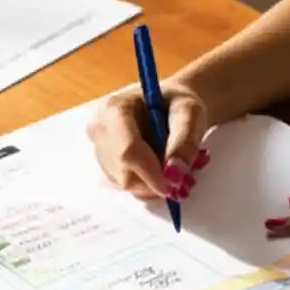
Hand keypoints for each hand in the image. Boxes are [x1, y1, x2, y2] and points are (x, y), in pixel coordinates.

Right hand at [86, 82, 211, 200]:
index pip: (127, 151)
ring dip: (153, 183)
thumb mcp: (190, 112)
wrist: (167, 103)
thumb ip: (185, 142)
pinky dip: (147, 184)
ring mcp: (100, 150)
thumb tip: (176, 175)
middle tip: (180, 174)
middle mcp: (99, 130)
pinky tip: (156, 166)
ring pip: (126, 184)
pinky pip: (127, 186)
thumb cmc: (176, 103)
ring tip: (169, 163)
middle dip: (155, 181)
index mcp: (114, 109)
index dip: (151, 173)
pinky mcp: (106, 165)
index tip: (175, 184)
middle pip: (123, 173)